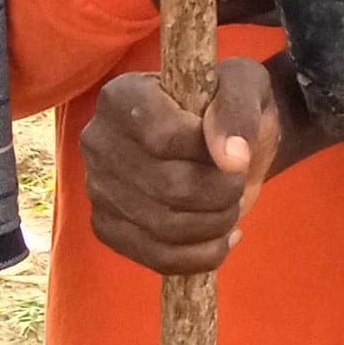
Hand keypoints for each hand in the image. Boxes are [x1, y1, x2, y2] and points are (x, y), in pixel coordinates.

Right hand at [76, 62, 279, 273]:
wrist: (223, 145)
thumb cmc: (230, 109)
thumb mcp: (245, 88)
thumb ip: (237, 110)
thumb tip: (230, 157)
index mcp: (122, 96)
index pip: (162, 138)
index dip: (208, 153)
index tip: (236, 153)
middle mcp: (98, 141)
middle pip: (167, 187)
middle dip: (220, 193)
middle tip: (238, 185)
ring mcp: (98, 187)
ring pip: (163, 227)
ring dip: (215, 224)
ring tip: (230, 206)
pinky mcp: (108, 227)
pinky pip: (155, 257)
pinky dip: (201, 255)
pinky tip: (221, 236)